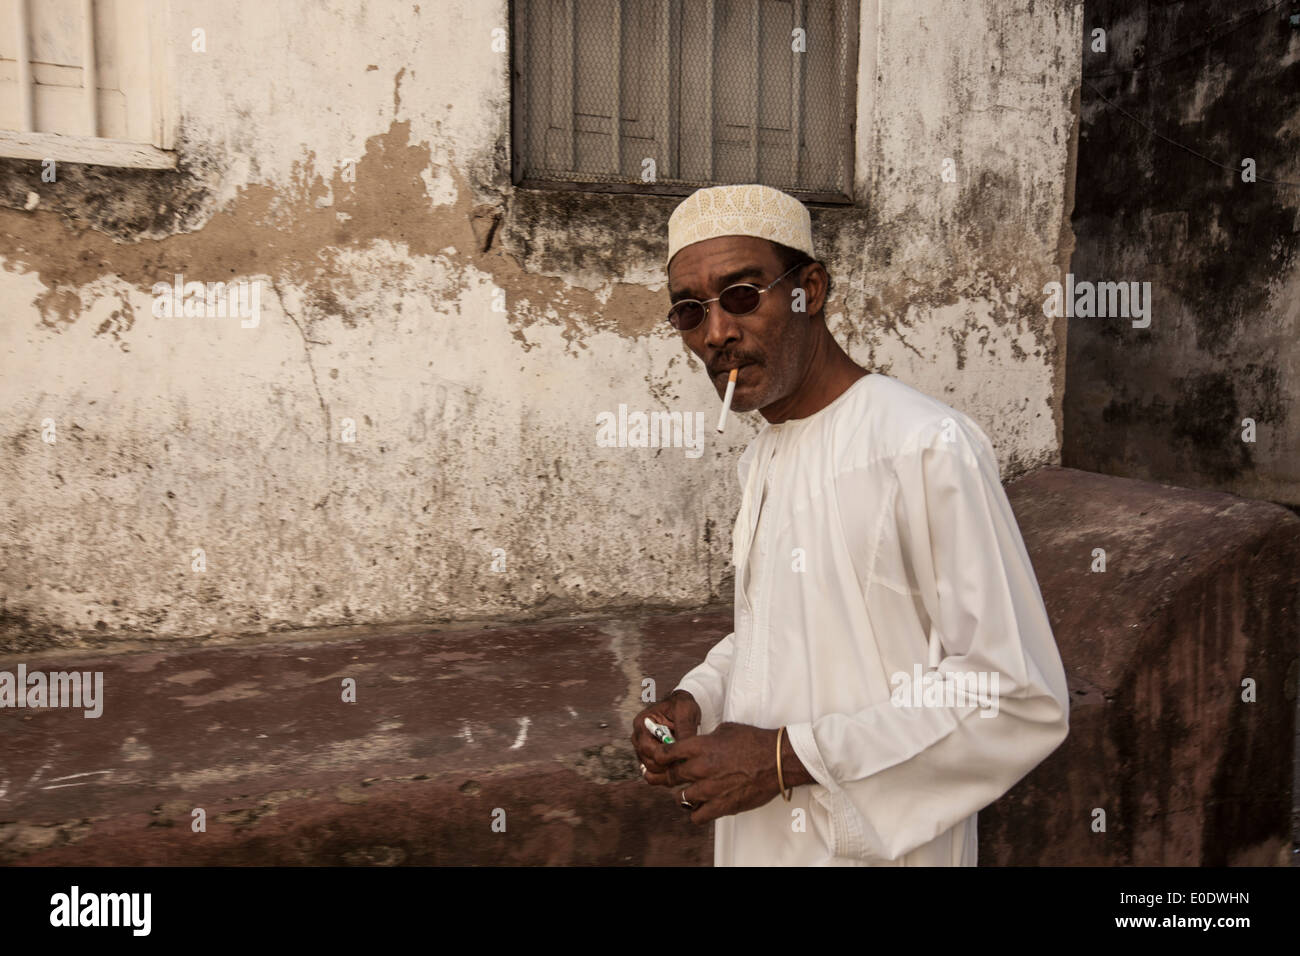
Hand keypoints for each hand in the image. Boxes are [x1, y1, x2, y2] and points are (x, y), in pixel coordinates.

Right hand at [631, 690, 700, 779]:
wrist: (682, 707)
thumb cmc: (682, 705)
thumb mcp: (685, 712)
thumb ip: (684, 729)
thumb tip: (685, 748)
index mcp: (642, 723)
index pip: (646, 747)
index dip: (662, 756)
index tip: (679, 757)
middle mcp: (638, 736)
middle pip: (646, 760)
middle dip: (664, 765)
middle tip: (683, 765)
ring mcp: (642, 747)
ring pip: (650, 767)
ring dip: (665, 770)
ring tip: (683, 765)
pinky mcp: (649, 754)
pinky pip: (654, 769)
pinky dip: (665, 771)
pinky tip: (679, 767)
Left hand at [647, 722, 784, 823]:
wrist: (777, 759)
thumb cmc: (754, 742)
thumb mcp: (725, 729)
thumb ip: (706, 739)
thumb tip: (696, 745)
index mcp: (700, 746)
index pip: (665, 754)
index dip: (659, 758)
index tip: (660, 760)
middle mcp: (701, 768)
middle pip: (670, 777)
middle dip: (670, 776)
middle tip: (673, 776)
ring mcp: (710, 789)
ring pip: (680, 798)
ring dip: (683, 794)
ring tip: (690, 791)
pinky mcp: (722, 805)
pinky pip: (697, 817)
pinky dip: (696, 813)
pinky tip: (701, 806)